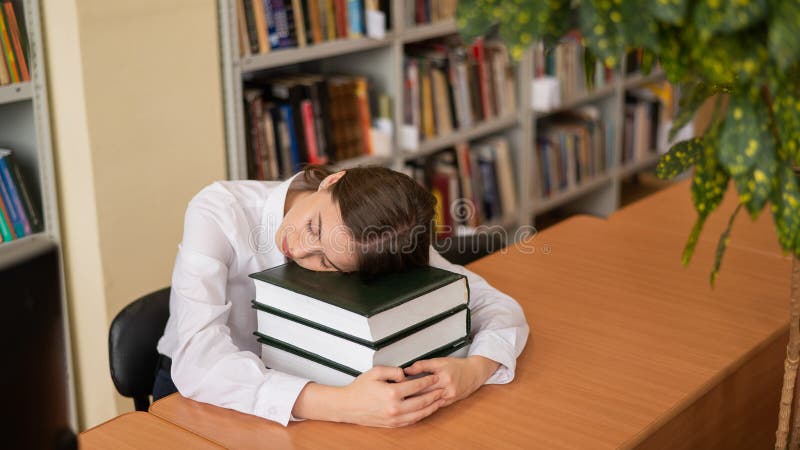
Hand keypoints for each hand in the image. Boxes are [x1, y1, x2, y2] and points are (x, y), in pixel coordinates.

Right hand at [292, 366, 445, 426]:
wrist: (347, 406)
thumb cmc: (359, 389)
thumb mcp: (375, 372)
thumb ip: (393, 371)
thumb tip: (405, 374)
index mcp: (391, 393)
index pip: (416, 386)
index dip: (427, 381)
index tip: (434, 378)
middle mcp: (394, 407)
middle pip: (422, 401)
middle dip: (434, 395)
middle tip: (442, 389)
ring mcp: (394, 418)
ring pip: (419, 413)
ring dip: (431, 407)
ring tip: (439, 401)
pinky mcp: (392, 424)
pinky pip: (411, 421)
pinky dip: (421, 416)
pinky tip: (425, 411)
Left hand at [403, 356, 500, 406]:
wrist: (474, 374)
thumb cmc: (457, 366)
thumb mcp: (440, 361)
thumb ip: (423, 365)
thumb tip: (407, 369)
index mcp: (443, 373)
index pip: (422, 376)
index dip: (408, 378)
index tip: (398, 380)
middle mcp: (446, 385)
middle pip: (423, 390)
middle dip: (409, 392)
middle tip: (396, 393)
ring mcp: (448, 395)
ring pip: (428, 400)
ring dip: (415, 401)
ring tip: (402, 401)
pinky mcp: (449, 402)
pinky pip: (433, 405)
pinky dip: (424, 406)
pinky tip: (414, 407)